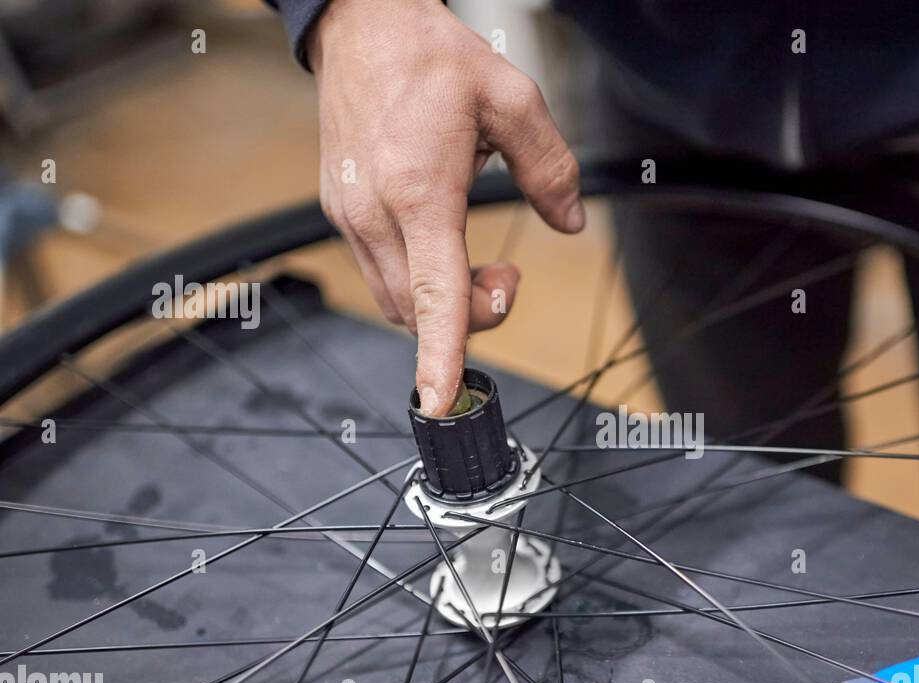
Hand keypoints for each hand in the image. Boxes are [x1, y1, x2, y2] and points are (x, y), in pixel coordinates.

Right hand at [308, 0, 584, 414]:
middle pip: (420, 312)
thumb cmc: (430, 56)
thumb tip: (571, 221)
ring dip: (445, 302)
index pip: (433, 293)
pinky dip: (418, 282)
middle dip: (473, 316)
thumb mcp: (512, 97)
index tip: (440, 402)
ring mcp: (349, 215)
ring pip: (397, 301)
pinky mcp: (340, 212)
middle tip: (508, 278)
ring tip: (478, 261)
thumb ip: (550, 168)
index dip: (440, 354)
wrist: (361, 24)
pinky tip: (442, 241)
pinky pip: (381, 274)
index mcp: (419, 190)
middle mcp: (375, 212)